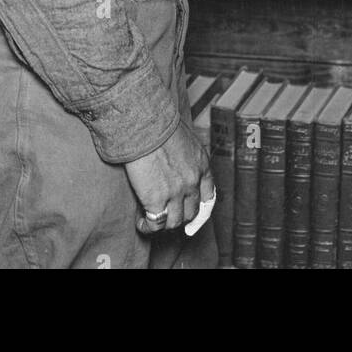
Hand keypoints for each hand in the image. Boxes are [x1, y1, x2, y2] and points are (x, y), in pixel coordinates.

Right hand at [126, 120, 213, 234]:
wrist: (146, 126)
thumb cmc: (160, 124)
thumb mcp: (185, 137)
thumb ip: (186, 154)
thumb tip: (177, 160)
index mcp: (202, 165)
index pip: (209, 196)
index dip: (201, 208)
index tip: (193, 213)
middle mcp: (192, 182)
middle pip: (192, 212)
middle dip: (181, 216)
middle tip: (168, 214)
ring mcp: (176, 193)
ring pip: (175, 222)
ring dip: (165, 223)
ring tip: (153, 220)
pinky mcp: (156, 200)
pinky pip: (156, 224)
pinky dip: (148, 227)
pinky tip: (142, 223)